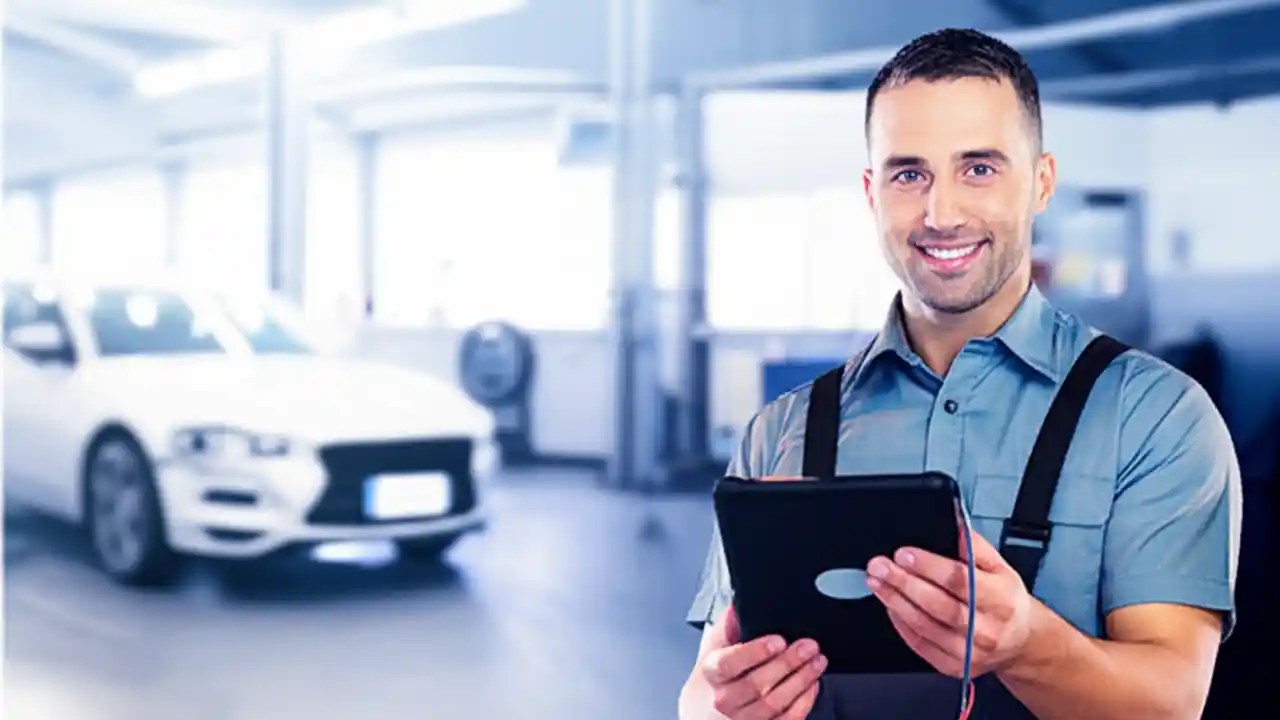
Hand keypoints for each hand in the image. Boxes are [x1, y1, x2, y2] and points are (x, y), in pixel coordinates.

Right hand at [695, 605, 827, 718]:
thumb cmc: (713, 678)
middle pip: (758, 684)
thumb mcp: (713, 647)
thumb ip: (727, 625)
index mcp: (711, 672)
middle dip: (788, 663)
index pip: (730, 663)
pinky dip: (803, 702)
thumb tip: (741, 604)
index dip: (755, 652)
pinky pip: (786, 719)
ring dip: (801, 681)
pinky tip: (812, 684)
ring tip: (817, 662)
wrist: (704, 714)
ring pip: (775, 703)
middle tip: (809, 646)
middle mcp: (725, 698)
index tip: (778, 640)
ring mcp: (742, 718)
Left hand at [865, 528, 1035, 678]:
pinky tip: (890, 604)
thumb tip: (955, 526)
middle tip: (880, 566)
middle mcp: (987, 629)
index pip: (961, 581)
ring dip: (895, 601)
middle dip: (904, 583)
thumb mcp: (1001, 567)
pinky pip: (920, 644)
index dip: (929, 567)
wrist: (1020, 641)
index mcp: (1001, 599)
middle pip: (939, 605)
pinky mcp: (954, 666)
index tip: (904, 553)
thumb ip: (976, 547)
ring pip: (925, 626)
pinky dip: (901, 623)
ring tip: (877, 581)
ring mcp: (970, 652)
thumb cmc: (1006, 601)